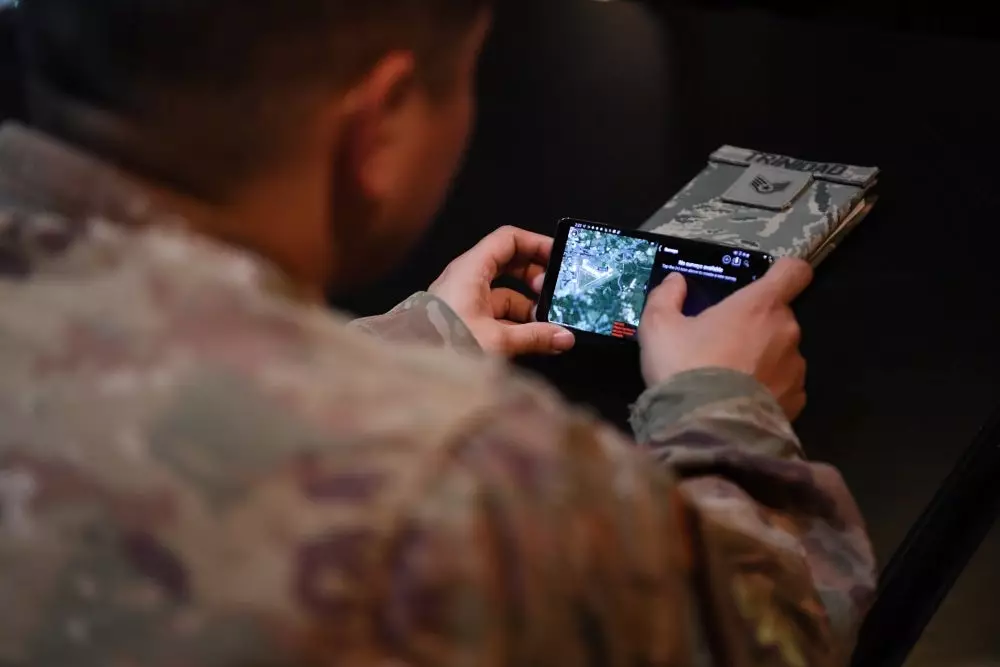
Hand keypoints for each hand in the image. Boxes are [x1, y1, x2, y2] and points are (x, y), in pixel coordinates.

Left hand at [429, 226, 575, 356]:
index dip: (536, 244)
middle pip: (510, 264)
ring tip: (549, 324)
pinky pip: (497, 314)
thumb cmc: (444, 345)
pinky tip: (534, 339)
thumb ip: (535, 337)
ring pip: (505, 293)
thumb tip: (565, 336)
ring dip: (528, 306)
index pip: (509, 239)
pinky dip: (516, 323)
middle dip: (536, 278)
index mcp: (472, 269)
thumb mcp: (496, 340)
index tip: (559, 258)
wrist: (409, 370)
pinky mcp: (465, 320)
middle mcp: (468, 279)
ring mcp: (466, 300)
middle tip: (556, 294)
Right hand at [639, 258, 813, 419]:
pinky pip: (785, 386)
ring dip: (763, 358)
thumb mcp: (658, 328)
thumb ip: (666, 297)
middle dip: (756, 325)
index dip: (783, 272)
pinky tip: (742, 401)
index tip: (766, 281)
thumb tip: (676, 281)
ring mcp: (796, 368)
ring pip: (783, 352)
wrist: (705, 428)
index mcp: (760, 305)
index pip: (793, 272)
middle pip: (780, 316)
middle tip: (723, 343)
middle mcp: (787, 331)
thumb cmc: (684, 367)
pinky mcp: (796, 401)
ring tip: (731, 379)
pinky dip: (768, 389)